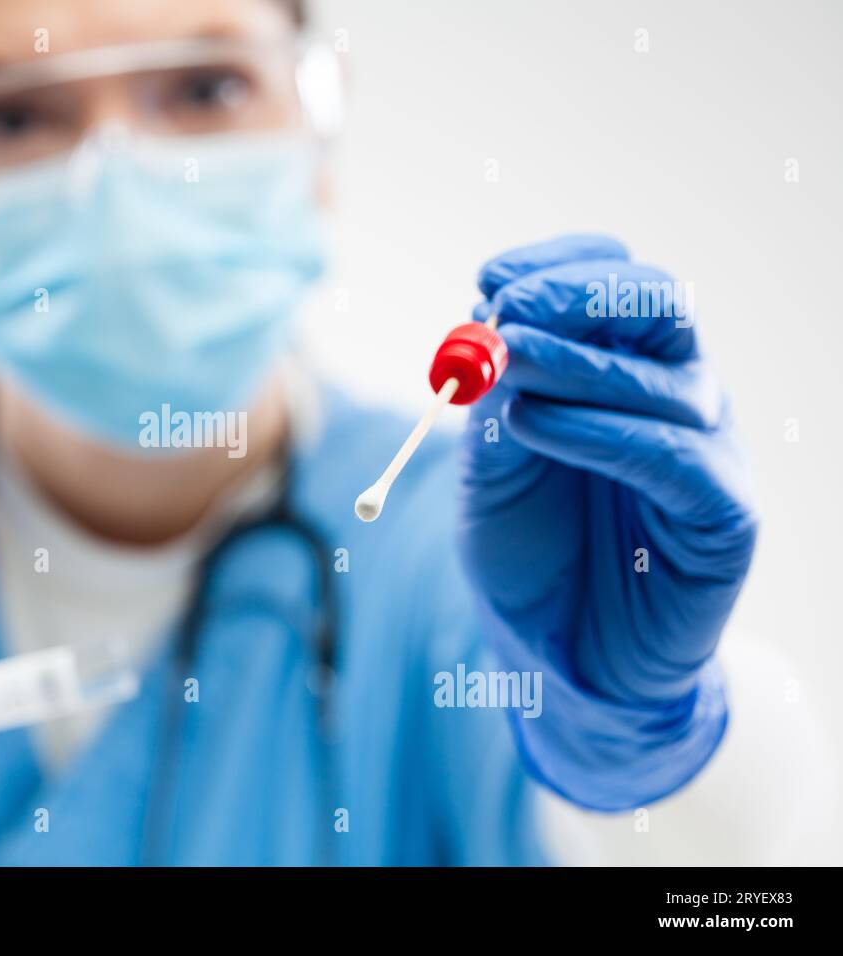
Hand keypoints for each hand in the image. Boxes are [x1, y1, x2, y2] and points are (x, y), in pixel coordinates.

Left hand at [459, 234, 756, 704]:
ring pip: (666, 379)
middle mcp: (678, 396)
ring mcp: (709, 450)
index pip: (617, 282)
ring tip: (506, 373)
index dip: (556, 267)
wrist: (558, 654)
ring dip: (576, 363)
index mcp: (626, 369)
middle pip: (662, 305)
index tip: (489, 280)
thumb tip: (488, 326)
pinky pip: (673, 454)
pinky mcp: (724, 513)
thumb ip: (493, 402)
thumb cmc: (527, 549)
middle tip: (507, 311)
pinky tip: (535, 426)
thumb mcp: (490, 466)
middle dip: (578, 296)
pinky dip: (598, 431)